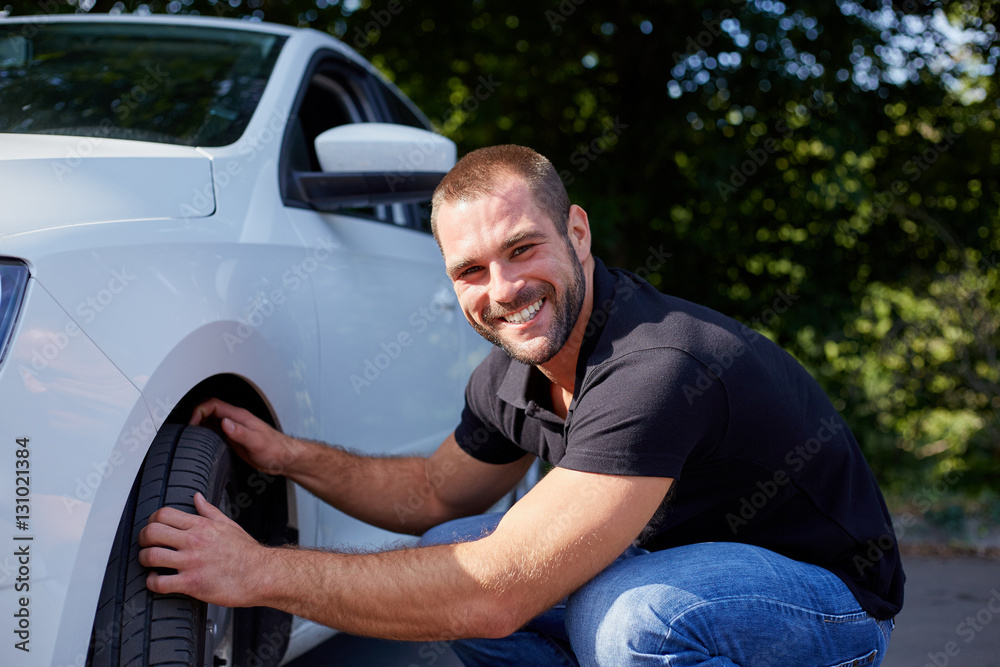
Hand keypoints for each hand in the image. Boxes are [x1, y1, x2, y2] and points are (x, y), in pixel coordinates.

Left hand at [139, 493, 272, 606]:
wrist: (261, 574)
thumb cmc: (246, 551)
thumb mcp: (228, 524)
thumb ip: (209, 511)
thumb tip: (197, 497)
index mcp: (201, 525)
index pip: (163, 514)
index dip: (152, 521)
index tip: (154, 529)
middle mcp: (194, 541)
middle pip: (151, 532)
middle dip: (142, 539)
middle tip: (146, 545)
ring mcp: (191, 562)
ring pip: (150, 556)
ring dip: (144, 561)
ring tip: (150, 564)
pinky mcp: (191, 584)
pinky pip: (159, 583)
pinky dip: (151, 583)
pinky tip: (157, 580)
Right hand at [190, 398, 303, 475]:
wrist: (283, 458)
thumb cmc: (275, 449)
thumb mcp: (257, 442)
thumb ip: (240, 432)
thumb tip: (224, 423)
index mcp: (240, 416)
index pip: (214, 405)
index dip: (199, 410)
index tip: (192, 423)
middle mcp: (235, 420)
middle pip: (209, 411)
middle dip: (196, 416)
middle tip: (188, 430)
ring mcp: (234, 429)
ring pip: (211, 421)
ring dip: (200, 425)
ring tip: (190, 436)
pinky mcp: (233, 439)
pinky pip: (215, 433)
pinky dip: (206, 435)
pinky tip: (202, 443)